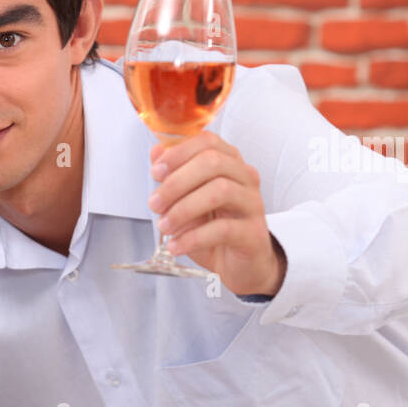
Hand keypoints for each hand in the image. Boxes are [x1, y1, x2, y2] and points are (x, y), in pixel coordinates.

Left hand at [147, 131, 286, 297]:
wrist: (242, 264)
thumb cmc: (215, 228)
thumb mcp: (189, 200)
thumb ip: (175, 176)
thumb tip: (156, 152)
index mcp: (229, 164)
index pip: (208, 142)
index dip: (179, 153)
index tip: (156, 172)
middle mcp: (245, 178)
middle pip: (213, 162)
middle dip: (176, 182)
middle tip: (154, 203)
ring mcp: (252, 204)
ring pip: (220, 191)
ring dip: (183, 209)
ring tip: (164, 226)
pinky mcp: (253, 233)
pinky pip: (222, 230)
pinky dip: (193, 238)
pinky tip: (176, 246)